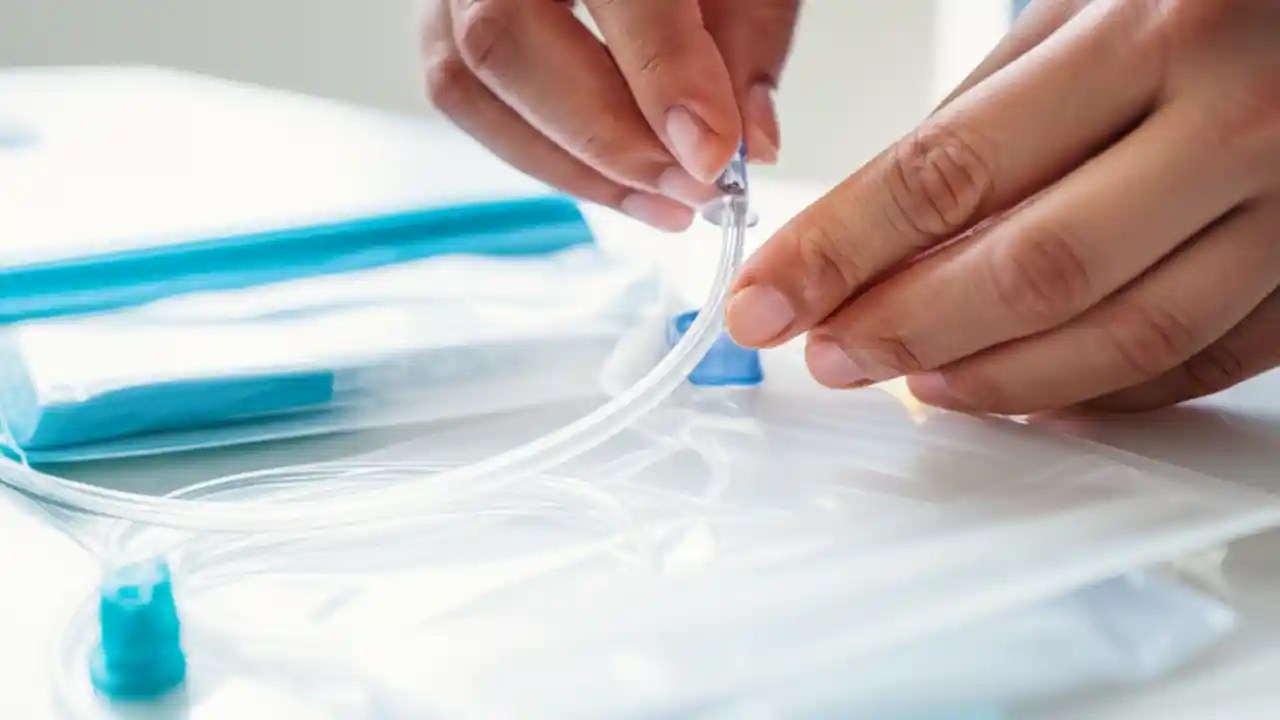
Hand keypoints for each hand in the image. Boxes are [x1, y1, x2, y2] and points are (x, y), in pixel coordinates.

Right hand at [419, 0, 800, 230]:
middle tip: (693, 191)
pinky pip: (462, 94)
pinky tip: (612, 176)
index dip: (664, 76)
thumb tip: (749, 143)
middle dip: (607, 139)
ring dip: (570, 166)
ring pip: (467, 81)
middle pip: (505, 40)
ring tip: (662, 202)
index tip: (714, 154)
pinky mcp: (440, 13)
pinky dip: (539, 151)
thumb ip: (749, 33)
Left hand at [726, 0, 1279, 413]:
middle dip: (904, 328)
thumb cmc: (1207, 3)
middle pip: (1032, 269)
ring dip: (995, 378)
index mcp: (1152, 31)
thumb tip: (871, 240)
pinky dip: (1098, 392)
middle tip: (831, 355)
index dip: (839, 251)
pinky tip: (1027, 391)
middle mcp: (1233, 121)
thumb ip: (983, 125)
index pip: (951, 170)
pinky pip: (1197, 364)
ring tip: (913, 380)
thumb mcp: (1085, 15)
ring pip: (1121, 337)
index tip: (768, 299)